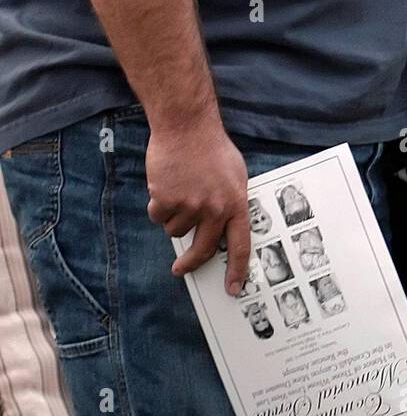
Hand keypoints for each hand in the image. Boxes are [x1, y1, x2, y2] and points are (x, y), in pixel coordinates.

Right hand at [145, 116, 251, 294]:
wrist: (186, 126)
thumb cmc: (211, 146)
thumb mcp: (234, 174)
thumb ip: (230, 201)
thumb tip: (223, 226)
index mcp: (236, 203)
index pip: (240, 245)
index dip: (237, 271)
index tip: (233, 289)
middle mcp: (215, 209)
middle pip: (203, 249)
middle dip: (190, 263)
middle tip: (180, 268)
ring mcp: (191, 206)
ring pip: (175, 230)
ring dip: (173, 217)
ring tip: (177, 190)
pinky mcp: (166, 200)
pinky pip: (157, 216)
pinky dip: (157, 204)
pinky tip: (164, 183)